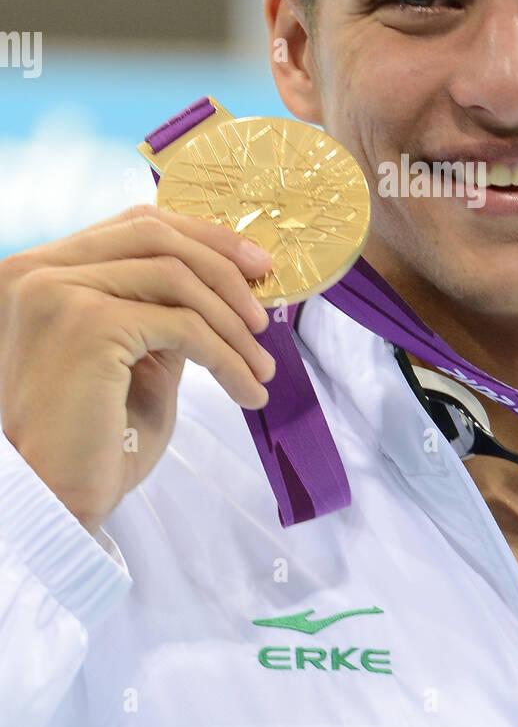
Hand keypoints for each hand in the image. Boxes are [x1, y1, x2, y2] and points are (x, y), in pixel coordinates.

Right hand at [0, 204, 275, 533]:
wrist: (58, 501)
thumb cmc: (95, 439)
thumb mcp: (137, 356)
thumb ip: (164, 309)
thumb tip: (228, 278)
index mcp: (43, 271)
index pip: (135, 225)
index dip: (202, 236)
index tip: (252, 262)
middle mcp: (39, 272)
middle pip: (156, 235)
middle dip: (225, 266)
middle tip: (268, 307)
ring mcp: (59, 293)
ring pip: (177, 277)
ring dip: (233, 323)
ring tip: (261, 365)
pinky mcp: (89, 325)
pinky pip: (184, 325)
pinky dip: (227, 356)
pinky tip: (247, 389)